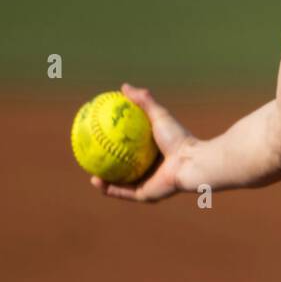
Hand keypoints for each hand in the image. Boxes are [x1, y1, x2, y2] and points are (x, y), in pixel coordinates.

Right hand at [90, 83, 198, 201]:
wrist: (190, 162)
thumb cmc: (178, 138)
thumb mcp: (159, 115)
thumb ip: (144, 101)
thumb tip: (124, 86)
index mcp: (156, 151)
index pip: (133, 146)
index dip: (118, 142)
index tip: (102, 135)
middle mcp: (152, 168)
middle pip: (127, 166)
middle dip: (111, 163)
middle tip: (94, 155)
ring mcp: (149, 182)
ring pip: (122, 183)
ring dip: (106, 180)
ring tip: (89, 172)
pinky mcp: (146, 194)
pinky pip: (123, 192)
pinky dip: (109, 188)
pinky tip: (96, 181)